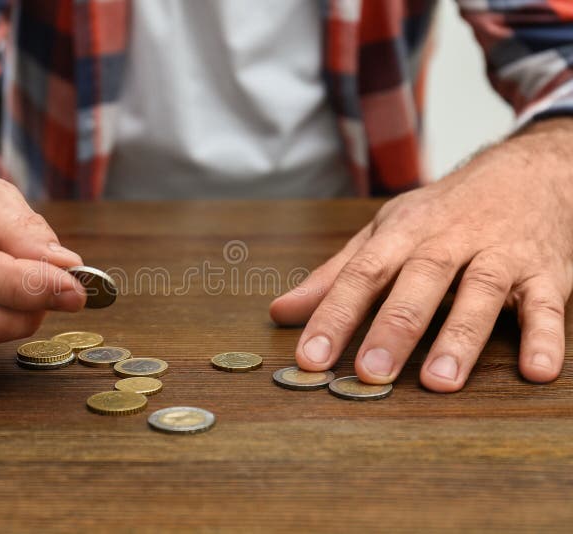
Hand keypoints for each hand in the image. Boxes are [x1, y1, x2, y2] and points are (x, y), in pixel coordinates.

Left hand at [270, 119, 572, 391]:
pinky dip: (546, 336)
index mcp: (403, 233)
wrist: (530, 170)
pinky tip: (537, 371)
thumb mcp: (385, 231)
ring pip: (481, 292)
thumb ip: (336, 275)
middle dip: (393, 329)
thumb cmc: (445, 211)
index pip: (362, 274)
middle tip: (370, 374)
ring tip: (439, 382)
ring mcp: (500, 254)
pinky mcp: (546, 272)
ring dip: (461, 337)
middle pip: (419, 282)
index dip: (333, 316)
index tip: (309, 358)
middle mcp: (449, 241)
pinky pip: (548, 305)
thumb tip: (281, 312)